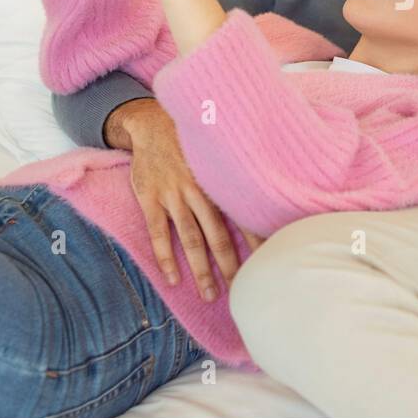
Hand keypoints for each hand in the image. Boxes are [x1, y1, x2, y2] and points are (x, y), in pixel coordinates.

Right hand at [106, 99, 264, 299]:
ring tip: (209, 294)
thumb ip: (238, 173)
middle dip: (229, 266)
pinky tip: (173, 278)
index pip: (243, 216)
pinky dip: (165, 257)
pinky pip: (158, 232)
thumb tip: (267, 195)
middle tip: (240, 290)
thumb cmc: (192, 142)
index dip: (255, 241)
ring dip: (200, 269)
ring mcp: (174, 195)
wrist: (151, 122)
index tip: (268, 263)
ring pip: (190, 239)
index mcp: (220, 180)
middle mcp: (200, 190)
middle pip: (218, 236)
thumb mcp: (220, 149)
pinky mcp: (150, 198)